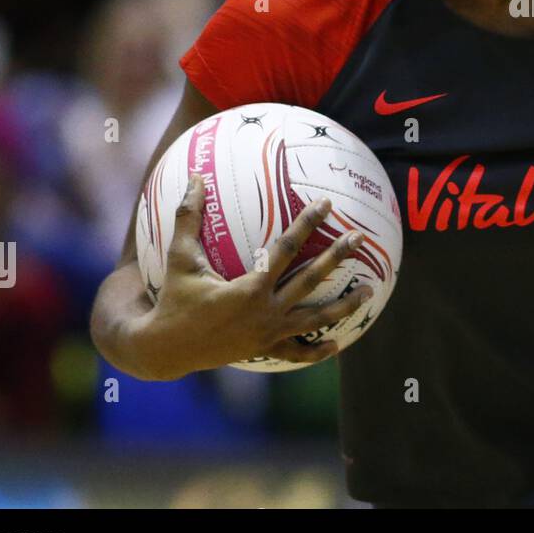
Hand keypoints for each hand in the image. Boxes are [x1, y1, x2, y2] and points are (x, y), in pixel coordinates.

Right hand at [130, 175, 373, 378]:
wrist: (164, 349)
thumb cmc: (172, 299)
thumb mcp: (179, 257)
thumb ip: (189, 217)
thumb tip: (195, 178)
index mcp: (249, 287)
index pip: (286, 249)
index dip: (307, 224)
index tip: (325, 204)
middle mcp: (265, 311)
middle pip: (311, 280)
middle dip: (337, 256)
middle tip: (359, 237)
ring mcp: (268, 333)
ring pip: (314, 319)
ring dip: (343, 306)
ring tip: (369, 292)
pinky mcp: (264, 349)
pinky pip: (297, 353)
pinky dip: (318, 350)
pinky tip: (338, 343)